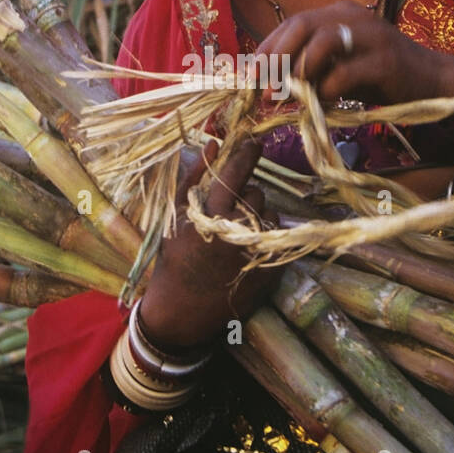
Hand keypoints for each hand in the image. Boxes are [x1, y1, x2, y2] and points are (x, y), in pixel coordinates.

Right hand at [138, 136, 278, 351]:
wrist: (182, 310)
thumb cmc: (175, 259)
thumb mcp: (177, 217)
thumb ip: (193, 178)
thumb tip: (213, 144)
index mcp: (211, 215)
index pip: (235, 173)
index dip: (247, 154)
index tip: (255, 142)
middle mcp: (238, 230)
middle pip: (257, 194)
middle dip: (245, 199)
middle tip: (229, 216)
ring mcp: (258, 250)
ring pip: (270, 215)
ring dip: (256, 219)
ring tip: (236, 238)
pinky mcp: (272, 269)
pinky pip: (278, 239)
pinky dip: (265, 240)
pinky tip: (246, 252)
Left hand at [254, 0, 453, 106]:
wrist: (430, 80)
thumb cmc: (378, 75)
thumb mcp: (338, 67)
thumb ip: (308, 70)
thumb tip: (268, 88)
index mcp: (338, 13)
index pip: (291, 23)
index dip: (267, 49)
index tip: (250, 76)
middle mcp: (353, 16)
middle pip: (301, 24)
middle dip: (276, 56)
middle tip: (263, 87)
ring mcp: (372, 35)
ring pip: (323, 41)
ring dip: (299, 71)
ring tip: (290, 95)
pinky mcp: (386, 61)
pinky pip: (346, 73)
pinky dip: (328, 90)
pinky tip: (323, 103)